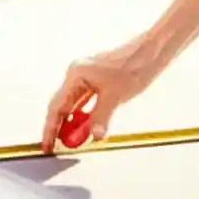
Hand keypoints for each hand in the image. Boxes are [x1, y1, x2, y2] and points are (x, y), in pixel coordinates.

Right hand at [41, 0, 198, 152]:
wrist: (152, 52)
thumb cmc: (134, 65)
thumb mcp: (115, 96)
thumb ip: (100, 118)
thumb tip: (92, 136)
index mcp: (76, 75)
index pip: (57, 107)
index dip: (50, 128)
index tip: (46, 145)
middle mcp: (77, 74)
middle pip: (61, 106)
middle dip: (58, 127)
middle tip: (55, 147)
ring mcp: (86, 77)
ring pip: (73, 105)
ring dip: (72, 123)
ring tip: (71, 141)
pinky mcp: (97, 80)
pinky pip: (84, 102)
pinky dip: (83, 116)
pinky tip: (86, 127)